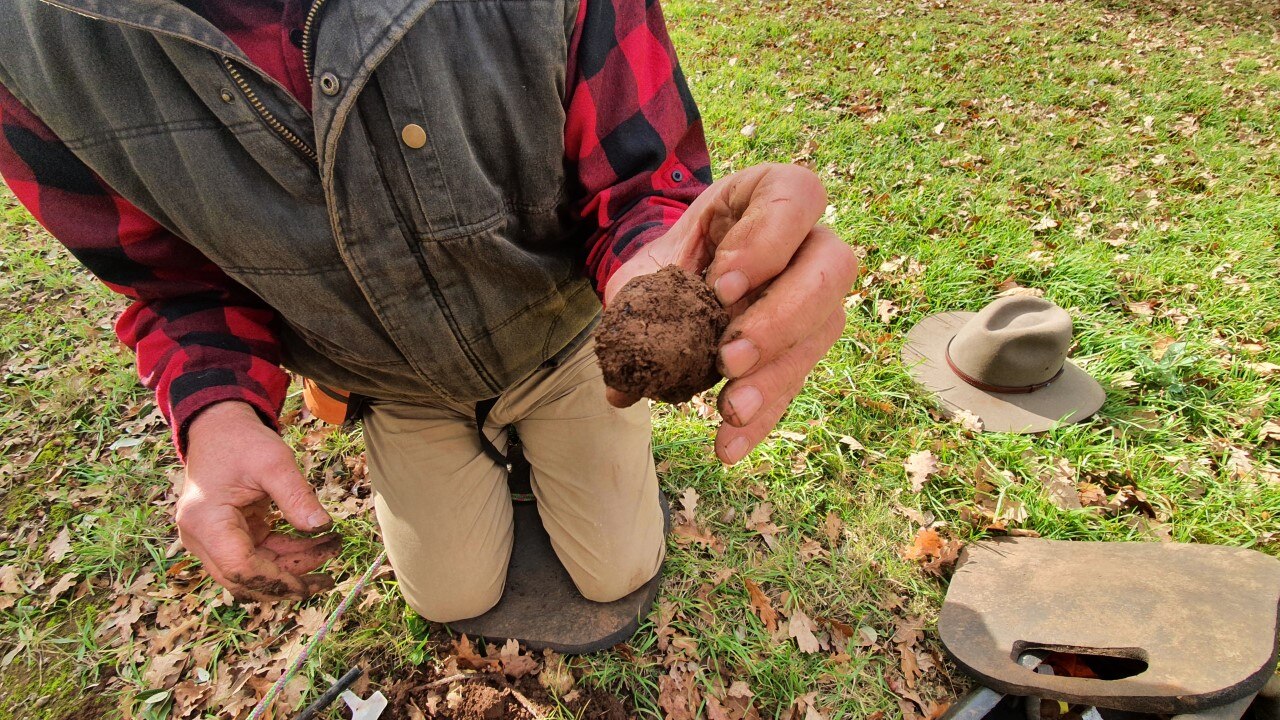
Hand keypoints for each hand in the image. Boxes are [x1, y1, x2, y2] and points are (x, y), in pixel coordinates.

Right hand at [176, 401, 339, 601]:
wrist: (218, 429)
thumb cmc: (241, 442)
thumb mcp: (274, 462)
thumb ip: (297, 495)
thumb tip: (322, 527)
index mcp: (205, 521)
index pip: (240, 567)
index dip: (277, 580)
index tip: (312, 583)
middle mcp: (200, 538)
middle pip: (244, 579)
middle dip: (288, 582)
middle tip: (329, 578)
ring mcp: (211, 540)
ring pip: (253, 572)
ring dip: (292, 568)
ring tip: (332, 548)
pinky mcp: (226, 537)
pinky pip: (257, 556)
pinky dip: (286, 554)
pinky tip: (316, 544)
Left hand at [605, 163, 856, 464]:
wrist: (676, 279)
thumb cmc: (673, 258)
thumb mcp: (650, 265)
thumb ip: (635, 306)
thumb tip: (622, 384)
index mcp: (772, 195)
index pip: (798, 197)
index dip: (768, 240)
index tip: (722, 285)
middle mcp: (809, 240)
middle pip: (831, 267)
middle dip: (782, 317)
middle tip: (729, 357)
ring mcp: (817, 294)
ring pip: (824, 328)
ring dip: (776, 375)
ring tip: (729, 410)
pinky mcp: (806, 344)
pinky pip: (797, 380)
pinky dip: (763, 417)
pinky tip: (730, 445)